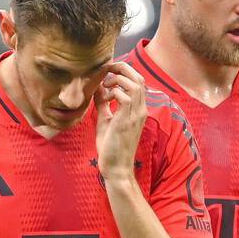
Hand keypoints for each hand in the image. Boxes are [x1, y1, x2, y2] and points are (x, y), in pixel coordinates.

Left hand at [93, 62, 147, 183]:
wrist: (116, 169)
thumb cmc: (111, 147)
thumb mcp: (105, 120)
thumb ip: (104, 104)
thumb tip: (98, 88)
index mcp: (138, 109)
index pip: (137, 81)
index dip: (123, 71)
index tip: (106, 72)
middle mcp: (140, 110)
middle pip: (138, 78)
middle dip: (122, 68)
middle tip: (105, 70)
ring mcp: (136, 115)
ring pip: (134, 84)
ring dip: (117, 79)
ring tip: (104, 85)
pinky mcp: (127, 121)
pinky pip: (124, 97)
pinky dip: (113, 92)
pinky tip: (104, 99)